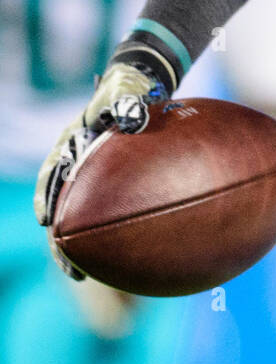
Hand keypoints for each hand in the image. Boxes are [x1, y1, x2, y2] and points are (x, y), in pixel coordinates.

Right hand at [34, 61, 168, 277]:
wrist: (141, 86)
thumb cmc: (131, 89)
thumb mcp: (127, 92)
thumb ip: (126, 105)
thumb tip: (130, 117)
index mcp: (72, 142)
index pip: (53, 172)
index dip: (47, 196)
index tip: (46, 221)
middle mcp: (76, 162)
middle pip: (61, 207)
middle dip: (60, 241)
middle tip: (70, 269)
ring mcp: (92, 175)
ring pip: (80, 217)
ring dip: (80, 247)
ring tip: (84, 278)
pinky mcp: (111, 183)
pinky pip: (108, 212)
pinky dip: (113, 234)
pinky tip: (125, 260)